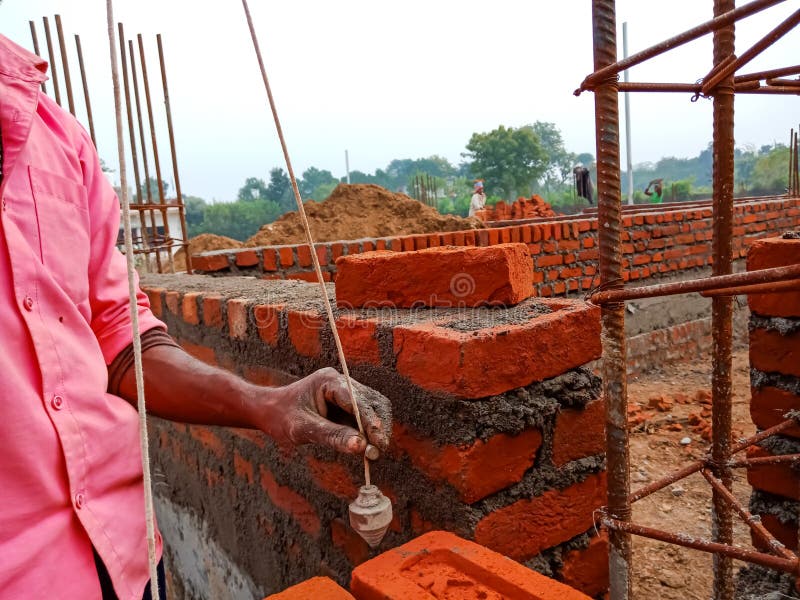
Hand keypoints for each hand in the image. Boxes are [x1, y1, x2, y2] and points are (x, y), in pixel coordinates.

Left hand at [259, 368, 390, 454]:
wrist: (270, 412)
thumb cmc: (281, 418)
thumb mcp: (303, 430)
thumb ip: (333, 436)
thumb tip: (361, 447)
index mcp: (329, 381)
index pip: (358, 400)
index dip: (371, 422)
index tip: (378, 443)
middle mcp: (342, 383)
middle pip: (373, 402)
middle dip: (379, 426)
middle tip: (379, 450)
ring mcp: (346, 392)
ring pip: (374, 409)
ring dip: (377, 429)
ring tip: (374, 452)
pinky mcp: (348, 405)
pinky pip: (366, 417)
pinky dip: (369, 432)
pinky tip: (367, 447)